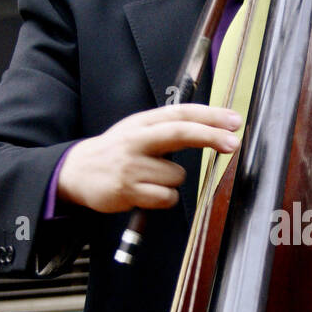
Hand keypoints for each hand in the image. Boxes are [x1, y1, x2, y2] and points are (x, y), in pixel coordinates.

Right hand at [56, 103, 241, 212]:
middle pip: (180, 133)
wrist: (77, 172)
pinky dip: (163, 198)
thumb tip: (214, 128)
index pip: (180, 113)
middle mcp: (136, 140)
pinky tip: (145, 193)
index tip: (234, 121)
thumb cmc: (118, 152)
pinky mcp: (128, 190)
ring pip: (177, 176)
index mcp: (142, 122)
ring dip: (173, 182)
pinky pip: (165, 198)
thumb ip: (169, 128)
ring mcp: (131, 166)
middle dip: (209, 136)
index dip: (210, 116)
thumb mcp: (138, 131)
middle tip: (233, 143)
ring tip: (150, 180)